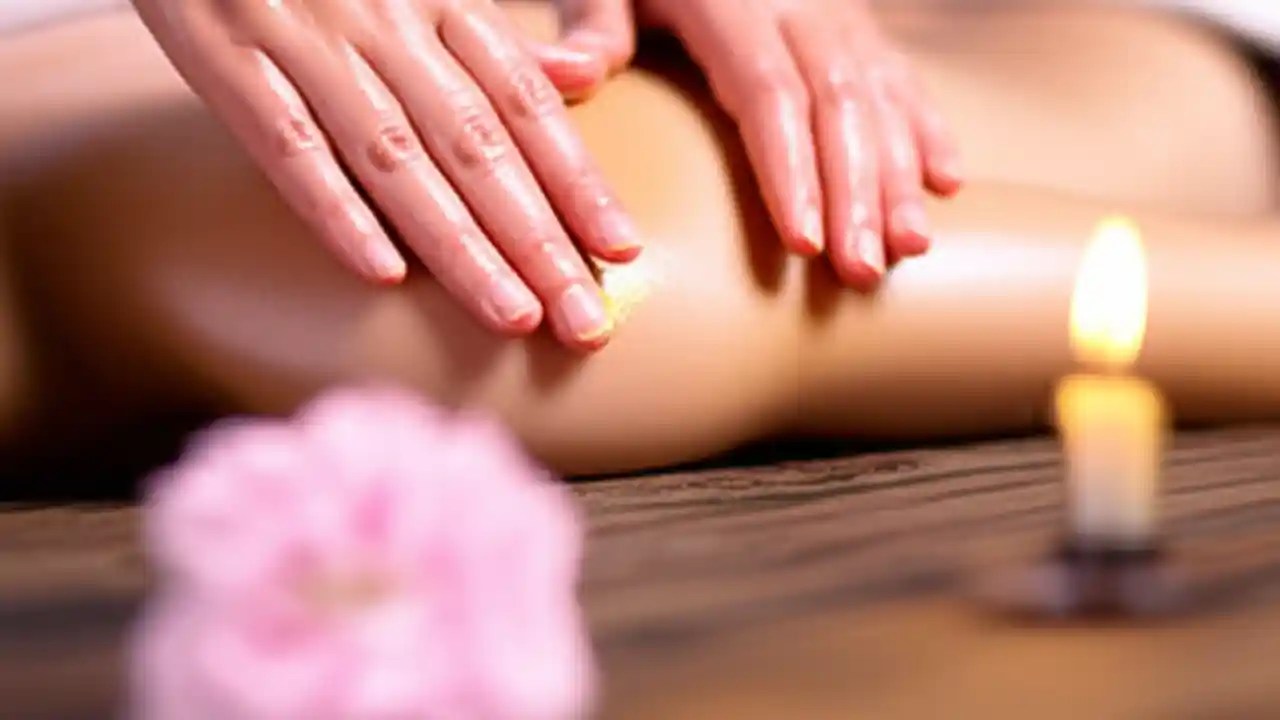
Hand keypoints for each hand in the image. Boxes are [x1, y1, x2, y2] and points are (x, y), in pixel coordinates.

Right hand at [131, 0, 641, 350]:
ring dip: (460, 245)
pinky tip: (383, 275)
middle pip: (477, 146)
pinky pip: (286, 144)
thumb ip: (495, 33)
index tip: (622, 252)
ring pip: (397, 158)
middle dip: (538, 240)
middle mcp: (386, 22)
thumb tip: (578, 82)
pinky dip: (336, 210)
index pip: (528, 105)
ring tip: (512, 316)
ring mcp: (306, 39)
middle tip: (584, 319)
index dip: (579, 181)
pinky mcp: (223, 54)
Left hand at [533, 0, 962, 289]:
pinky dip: (927, 130)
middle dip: (855, 193)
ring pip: (881, 97)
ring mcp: (838, 14)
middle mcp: (799, 6)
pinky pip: (904, 77)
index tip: (803, 241)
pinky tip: (945, 183)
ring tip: (908, 249)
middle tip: (861, 271)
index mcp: (731, 2)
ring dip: (898, 176)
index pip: (769, 95)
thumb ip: (592, 26)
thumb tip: (573, 76)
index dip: (790, 170)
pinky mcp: (859, 25)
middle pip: (838, 106)